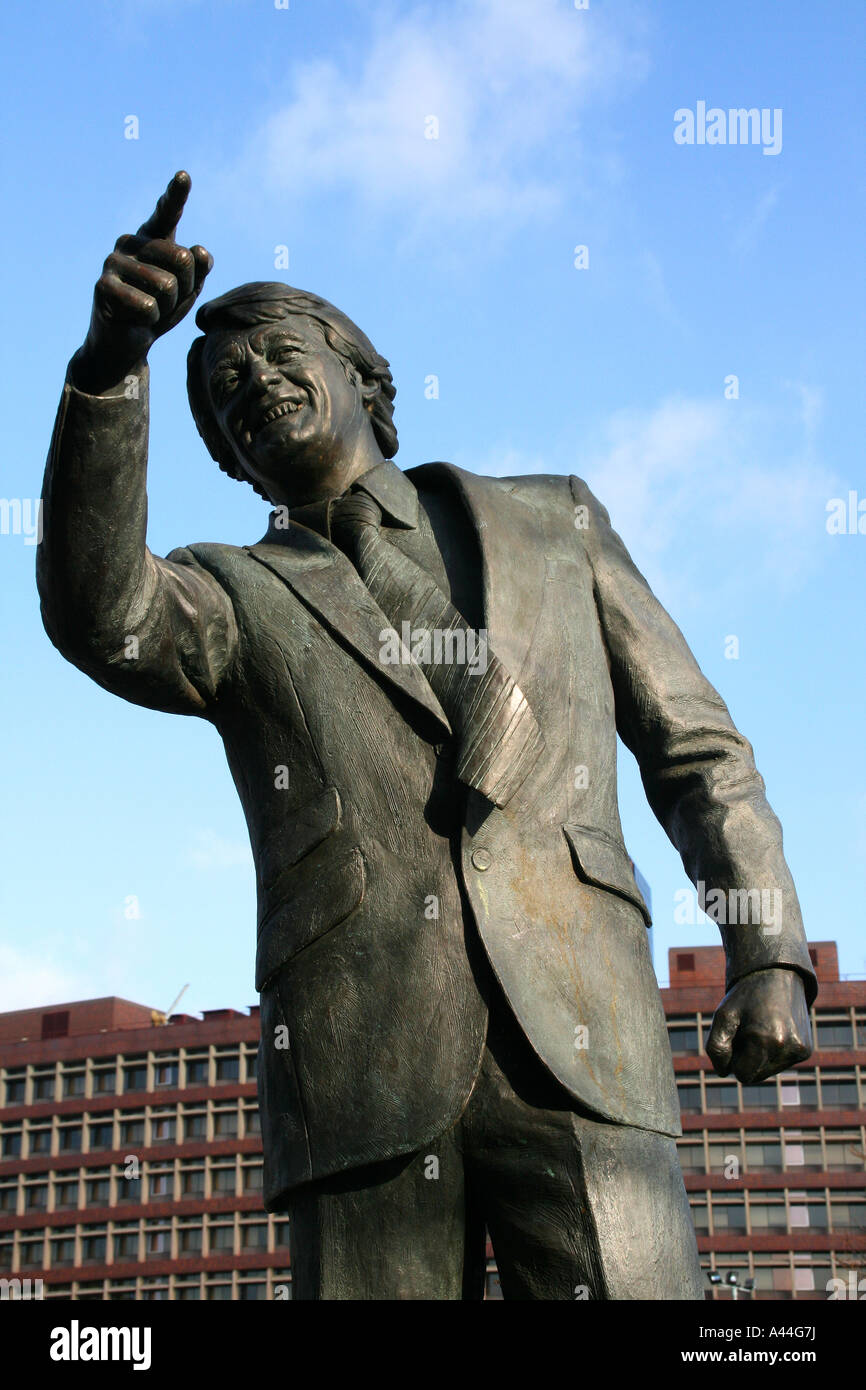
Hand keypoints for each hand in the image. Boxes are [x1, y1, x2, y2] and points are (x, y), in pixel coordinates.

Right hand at [72, 171, 212, 393]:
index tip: (184, 176)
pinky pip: (148, 305)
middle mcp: (131, 242)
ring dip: (167, 308)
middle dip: (185, 289)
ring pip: (167, 285)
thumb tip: (198, 251)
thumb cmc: (159, 311)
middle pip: (182, 259)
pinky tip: (135, 319)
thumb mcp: (187, 292)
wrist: (126, 342)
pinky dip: (150, 320)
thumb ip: (199, 270)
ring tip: (150, 310)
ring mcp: (114, 261)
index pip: (167, 214)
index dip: (175, 195)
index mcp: (152, 239)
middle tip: (166, 302)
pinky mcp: (103, 285)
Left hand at [706, 967, 811, 1083]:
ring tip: (761, 1027)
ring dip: (760, 1055)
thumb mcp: (723, 1016)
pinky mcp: (806, 1049)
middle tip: (748, 1029)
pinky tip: (773, 1030)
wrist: (776, 976)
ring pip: (768, 1071)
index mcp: (765, 1040)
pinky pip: (781, 1063)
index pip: (742, 1075)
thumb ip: (716, 1048)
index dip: (734, 1059)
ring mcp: (800, 1050)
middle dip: (747, 1058)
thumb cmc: (746, 997)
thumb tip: (723, 1073)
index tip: (736, 1036)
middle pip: (756, 1075)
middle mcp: (787, 1048)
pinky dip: (773, 1052)